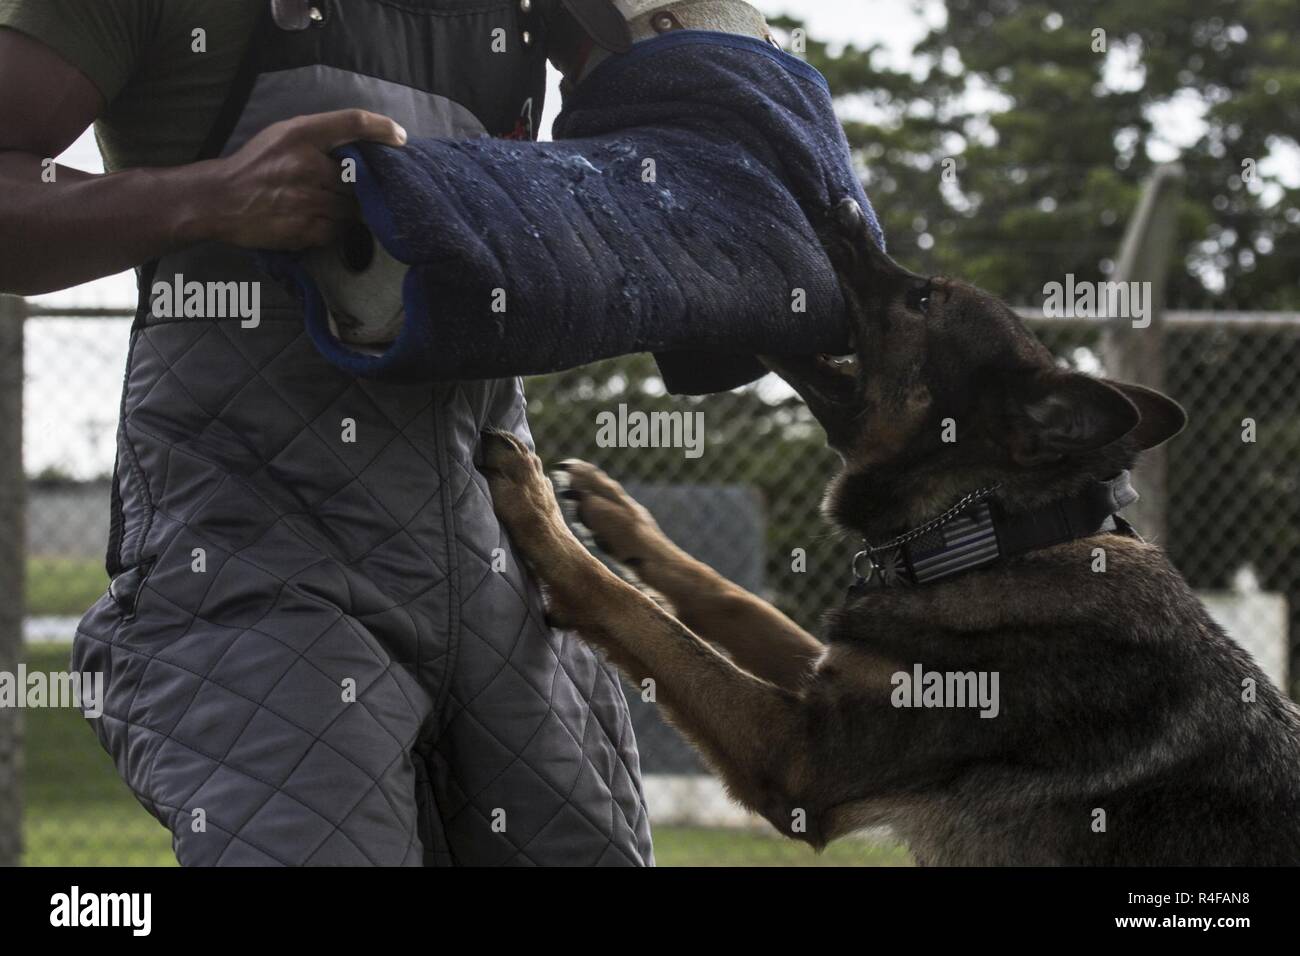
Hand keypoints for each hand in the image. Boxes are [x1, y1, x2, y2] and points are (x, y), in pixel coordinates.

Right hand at [192, 109, 405, 249]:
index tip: (400, 138)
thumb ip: (321, 137)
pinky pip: (339, 230)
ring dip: (350, 209)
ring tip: (331, 205)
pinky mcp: (306, 229)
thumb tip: (364, 146)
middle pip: (360, 176)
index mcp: (301, 134)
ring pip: (353, 208)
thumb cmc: (257, 164)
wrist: (220, 200)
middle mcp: (307, 165)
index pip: (353, 122)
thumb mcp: (284, 135)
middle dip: (363, 185)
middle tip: (358, 188)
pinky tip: (318, 220)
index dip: (382, 128)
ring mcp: (307, 199)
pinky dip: (335, 228)